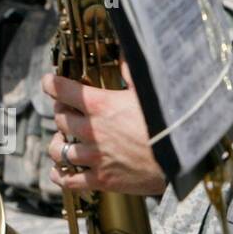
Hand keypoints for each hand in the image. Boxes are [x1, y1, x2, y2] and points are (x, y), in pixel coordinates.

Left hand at [43, 65, 166, 196]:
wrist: (183, 159)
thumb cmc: (171, 121)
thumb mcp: (151, 90)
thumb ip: (132, 72)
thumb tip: (125, 53)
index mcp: (102, 105)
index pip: (65, 91)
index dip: (52, 84)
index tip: (49, 81)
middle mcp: (92, 131)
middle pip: (60, 119)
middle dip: (60, 112)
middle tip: (65, 109)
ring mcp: (95, 157)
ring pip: (58, 150)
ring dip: (57, 143)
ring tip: (61, 140)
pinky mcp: (101, 179)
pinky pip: (68, 180)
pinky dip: (60, 175)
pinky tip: (60, 170)